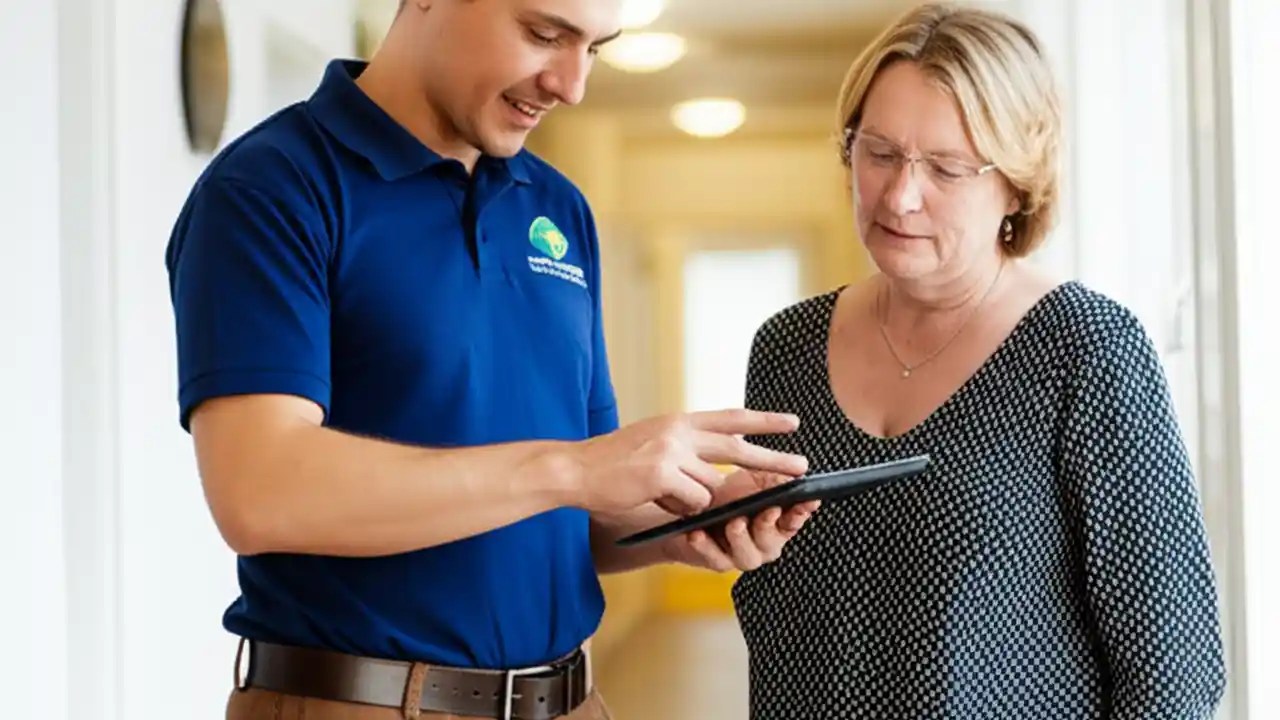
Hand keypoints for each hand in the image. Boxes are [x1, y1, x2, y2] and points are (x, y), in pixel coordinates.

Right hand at [571, 410, 808, 516]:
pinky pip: (692, 502)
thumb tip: (721, 474)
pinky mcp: (662, 473)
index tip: (793, 422)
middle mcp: (679, 430)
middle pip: (738, 447)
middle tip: (802, 466)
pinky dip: (680, 510)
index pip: (731, 417)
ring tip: (661, 493)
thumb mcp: (655, 443)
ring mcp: (672, 451)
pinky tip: (656, 499)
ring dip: (694, 500)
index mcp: (680, 420)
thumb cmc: (614, 464)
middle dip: (773, 459)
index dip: (763, 420)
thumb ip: (687, 449)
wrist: (577, 470)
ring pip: (710, 487)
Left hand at [662, 469, 819, 571]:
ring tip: (734, 522)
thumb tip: (798, 473)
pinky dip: (706, 547)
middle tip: (766, 510)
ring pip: (747, 556)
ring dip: (740, 538)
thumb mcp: (754, 479)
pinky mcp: (717, 561)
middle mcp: (764, 543)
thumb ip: (775, 479)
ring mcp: (741, 554)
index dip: (801, 512)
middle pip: (772, 542)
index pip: (795, 520)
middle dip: (768, 526)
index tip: (804, 501)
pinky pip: (715, 559)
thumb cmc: (729, 492)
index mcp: (777, 523)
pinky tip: (698, 533)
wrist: (693, 506)